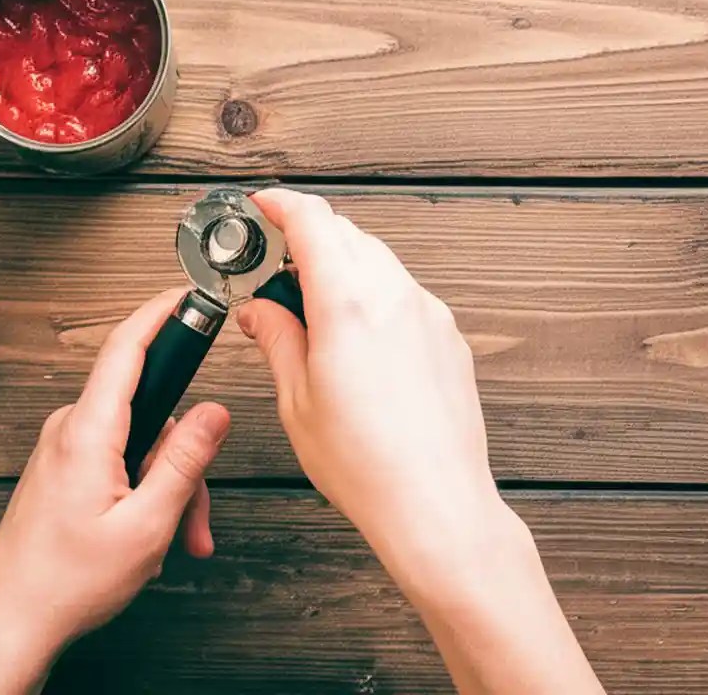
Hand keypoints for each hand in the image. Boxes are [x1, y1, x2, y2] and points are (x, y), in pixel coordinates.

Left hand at [0, 289, 230, 694]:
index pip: (124, 349)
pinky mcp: (61, 470)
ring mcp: (62, 451)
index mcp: (86, 434)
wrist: (13, 621)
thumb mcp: (146, 526)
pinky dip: (141, 495)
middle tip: (197, 516)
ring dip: (165, 491)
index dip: (158, 313)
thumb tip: (214, 413)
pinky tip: (146, 537)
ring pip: (137, 446)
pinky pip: (116, 463)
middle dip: (182, 462)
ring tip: (173, 540)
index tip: (184, 292)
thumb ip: (184, 462)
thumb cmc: (66, 584)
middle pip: (148, 415)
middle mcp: (68, 432)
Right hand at [238, 189, 501, 588]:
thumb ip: (277, 340)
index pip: (312, 220)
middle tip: (274, 265)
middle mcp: (395, 296)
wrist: (436, 503)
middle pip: (347, 233)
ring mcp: (428, 314)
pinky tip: (354, 335)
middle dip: (307, 235)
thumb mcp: (297, 400)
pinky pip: (404, 292)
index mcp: (348, 304)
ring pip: (379, 259)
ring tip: (311, 306)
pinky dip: (373, 293)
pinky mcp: (448, 337)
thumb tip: (259, 311)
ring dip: (342, 264)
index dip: (280, 204)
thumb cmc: (368, 464)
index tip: (261, 206)